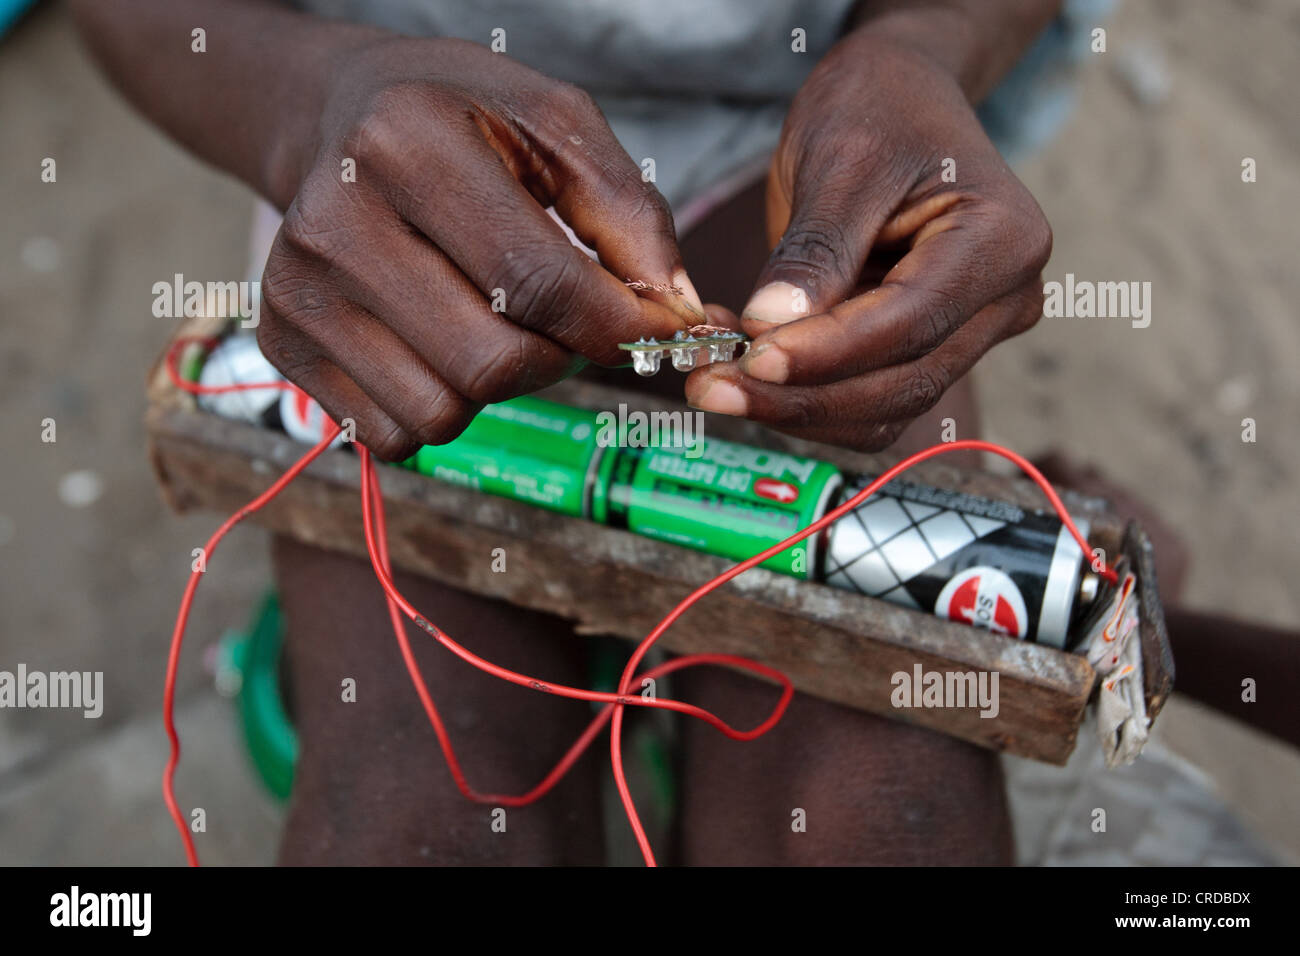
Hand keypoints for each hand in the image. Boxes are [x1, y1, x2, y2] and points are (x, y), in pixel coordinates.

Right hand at [257, 37, 702, 458]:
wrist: (341, 115)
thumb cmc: (463, 119)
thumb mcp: (556, 125)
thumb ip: (628, 213)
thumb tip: (678, 314)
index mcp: (405, 143)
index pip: (537, 282)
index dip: (619, 328)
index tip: (660, 334)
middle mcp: (334, 219)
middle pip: (492, 363)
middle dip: (561, 359)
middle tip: (571, 322)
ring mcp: (296, 289)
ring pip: (443, 413)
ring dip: (498, 388)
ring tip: (496, 321)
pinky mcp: (282, 342)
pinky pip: (394, 435)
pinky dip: (442, 408)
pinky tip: (442, 345)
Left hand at [685, 29, 1051, 450]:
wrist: (897, 101)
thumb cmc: (878, 108)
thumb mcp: (841, 159)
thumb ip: (814, 248)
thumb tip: (771, 327)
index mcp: (1002, 241)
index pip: (910, 323)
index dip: (827, 353)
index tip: (751, 357)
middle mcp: (1003, 300)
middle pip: (901, 382)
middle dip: (800, 395)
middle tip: (710, 384)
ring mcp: (971, 334)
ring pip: (885, 410)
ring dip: (796, 409)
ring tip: (716, 380)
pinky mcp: (928, 352)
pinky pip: (870, 405)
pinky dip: (805, 401)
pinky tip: (747, 374)